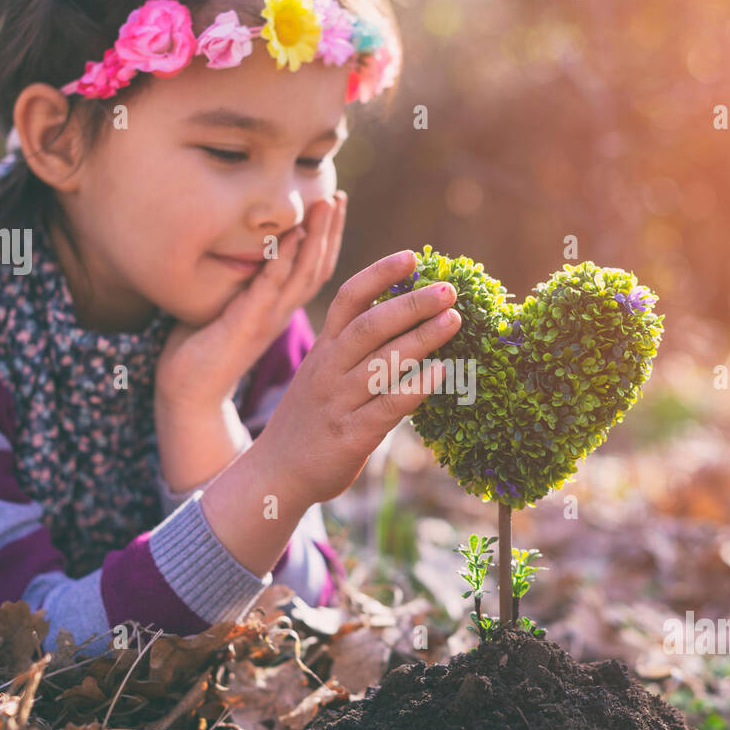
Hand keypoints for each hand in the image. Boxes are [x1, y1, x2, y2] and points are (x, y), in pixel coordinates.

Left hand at [155, 190, 347, 409]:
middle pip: (319, 267)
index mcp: (280, 308)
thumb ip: (239, 277)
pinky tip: (293, 234)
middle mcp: (281, 313)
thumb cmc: (201, 345)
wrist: (188, 391)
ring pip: (304, 273)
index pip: (314, 268)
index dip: (327, 237)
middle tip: (338, 196)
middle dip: (331, 229)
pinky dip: (284, 258)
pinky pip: (272, 286)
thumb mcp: (227, 302)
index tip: (333, 204)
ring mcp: (268, 319)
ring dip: (318, 236)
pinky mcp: (248, 324)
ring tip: (326, 204)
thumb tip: (234, 241)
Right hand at [251, 249, 462, 505]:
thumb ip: (355, 349)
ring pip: (382, 362)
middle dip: (410, 304)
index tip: (412, 257)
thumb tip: (409, 318)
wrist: (276, 472)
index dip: (379, 275)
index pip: (348, 299)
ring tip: (453, 320)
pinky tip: (441, 372)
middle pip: (369, 326)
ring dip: (421, 338)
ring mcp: (338, 402)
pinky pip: (387, 406)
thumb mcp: (322, 373)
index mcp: (324, 349)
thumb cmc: (311, 419)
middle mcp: (329, 370)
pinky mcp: (350, 435)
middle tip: (448, 290)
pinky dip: (415, 387)